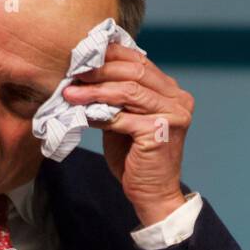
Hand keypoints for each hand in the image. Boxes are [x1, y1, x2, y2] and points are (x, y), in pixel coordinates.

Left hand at [62, 42, 192, 225]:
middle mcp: (178, 99)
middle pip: (135, 72)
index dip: (113, 54)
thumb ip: (117, 99)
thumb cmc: (137, 160)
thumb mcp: (126, 121)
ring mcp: (172, 115)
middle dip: (101, 69)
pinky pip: (121, 117)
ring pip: (128, 91)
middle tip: (75, 71)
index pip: (141, 62)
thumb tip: (87, 77)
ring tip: (71, 92)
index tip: (85, 54)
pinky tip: (82, 114)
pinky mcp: (159, 131)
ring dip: (95, 91)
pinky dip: (99, 114)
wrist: (153, 195)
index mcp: (172, 92)